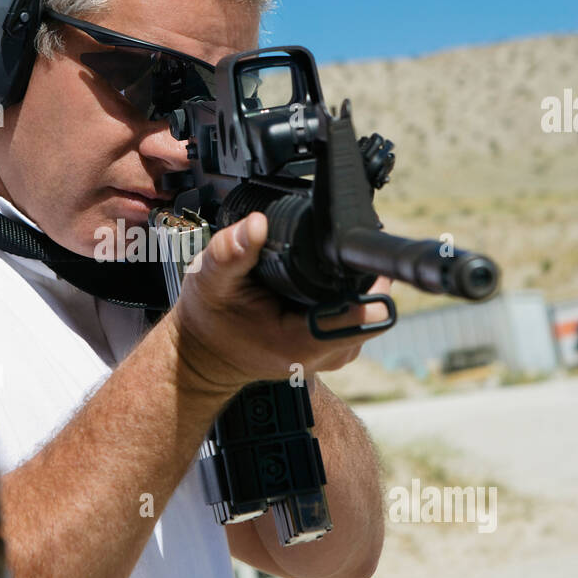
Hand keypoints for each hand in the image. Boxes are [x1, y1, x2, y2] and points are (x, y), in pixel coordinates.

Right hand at [167, 210, 393, 395]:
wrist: (205, 353)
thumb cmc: (209, 321)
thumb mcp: (210, 280)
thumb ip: (231, 251)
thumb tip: (256, 224)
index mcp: (302, 342)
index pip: (368, 313)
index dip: (369, 278)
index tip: (351, 252)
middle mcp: (326, 353)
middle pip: (372, 306)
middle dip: (356, 275)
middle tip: (326, 253)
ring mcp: (333, 352)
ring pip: (368, 309)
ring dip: (351, 285)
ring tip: (318, 270)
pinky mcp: (334, 346)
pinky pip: (357, 315)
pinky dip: (344, 296)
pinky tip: (318, 285)